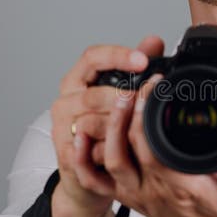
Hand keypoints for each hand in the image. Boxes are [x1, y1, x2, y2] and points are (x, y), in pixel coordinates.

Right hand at [50, 36, 164, 216]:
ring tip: (140, 125)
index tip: (143, 61)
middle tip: (146, 99)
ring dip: (117, 124)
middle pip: (93, 93)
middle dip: (123, 97)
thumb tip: (154, 42)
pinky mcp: (65, 155)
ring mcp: (62, 129)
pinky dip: (105, 149)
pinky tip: (122, 147)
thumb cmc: (104, 129)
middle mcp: (65, 102)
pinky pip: (86, 151)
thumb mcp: (119, 95)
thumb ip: (134, 68)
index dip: (117, 56)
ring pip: (89, 122)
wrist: (85, 174)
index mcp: (77, 81)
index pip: (92, 58)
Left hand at [73, 72, 216, 216]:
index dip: (148, 117)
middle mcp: (151, 190)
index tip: (156, 87)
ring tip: (119, 97)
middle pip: (127, 150)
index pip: (155, 150)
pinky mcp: (122, 192)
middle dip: (128, 113)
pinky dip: (81, 160)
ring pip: (110, 160)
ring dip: (110, 127)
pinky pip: (94, 179)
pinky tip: (81, 135)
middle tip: (137, 85)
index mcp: (180, 187)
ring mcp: (133, 192)